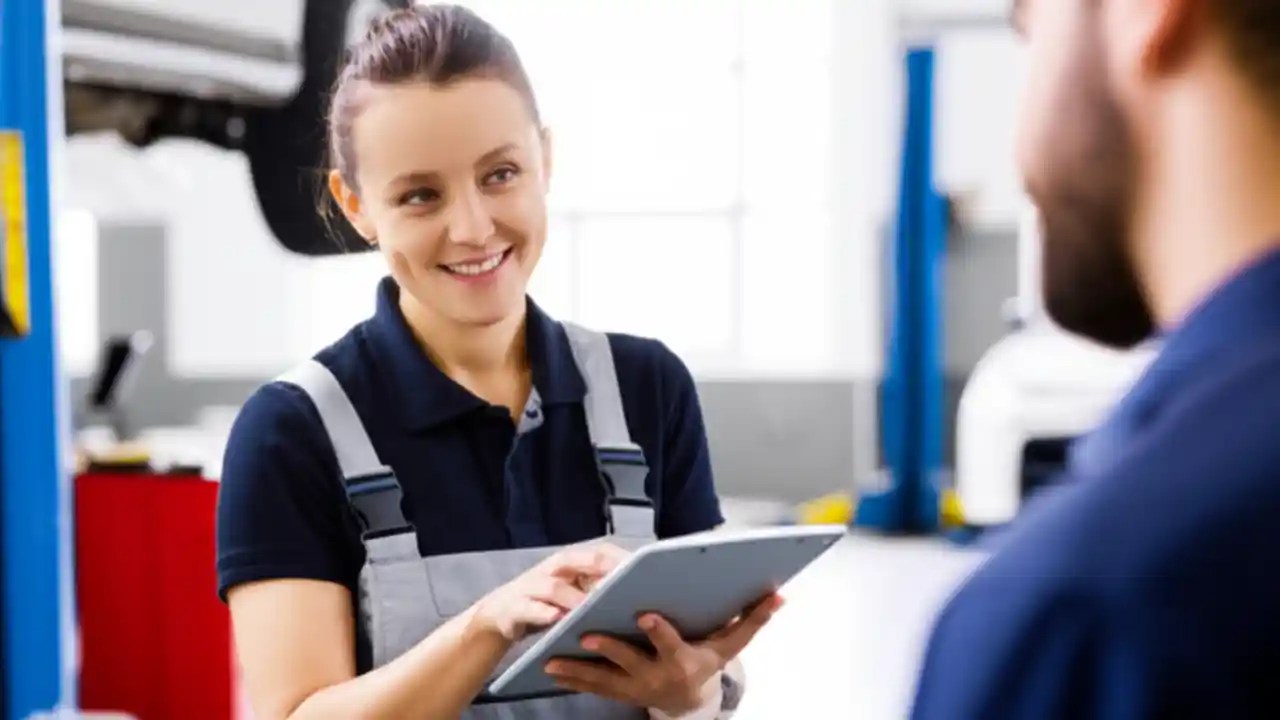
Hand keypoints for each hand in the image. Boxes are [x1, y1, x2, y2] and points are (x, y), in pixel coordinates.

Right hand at [468, 543, 629, 642]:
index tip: (651, 569)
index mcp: (572, 562)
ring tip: (592, 606)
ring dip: (574, 597)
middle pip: (581, 561)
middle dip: (604, 569)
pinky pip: (529, 608)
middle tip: (628, 582)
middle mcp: (553, 568)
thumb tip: (643, 597)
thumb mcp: (574, 595)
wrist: (501, 615)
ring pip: (555, 586)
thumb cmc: (548, 604)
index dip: (624, 559)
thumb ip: (600, 592)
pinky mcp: (514, 606)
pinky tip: (556, 619)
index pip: (602, 553)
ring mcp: (532, 585)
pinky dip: (543, 613)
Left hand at [545, 592, 783, 714]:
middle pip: (630, 661)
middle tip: (586, 632)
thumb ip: (752, 619)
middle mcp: (658, 677)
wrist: (691, 703)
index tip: (645, 613)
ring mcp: (635, 688)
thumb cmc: (708, 662)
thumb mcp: (730, 645)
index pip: (671, 644)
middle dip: (609, 647)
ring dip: (577, 668)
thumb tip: (779, 593)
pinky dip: (570, 676)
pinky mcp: (619, 694)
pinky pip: (591, 686)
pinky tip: (548, 664)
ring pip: (603, 678)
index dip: (658, 631)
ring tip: (552, 656)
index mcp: (685, 660)